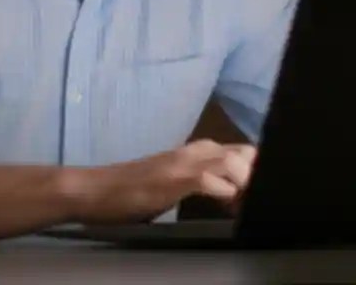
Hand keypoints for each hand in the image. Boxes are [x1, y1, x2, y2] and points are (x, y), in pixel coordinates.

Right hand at [70, 139, 256, 223]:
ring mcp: (185, 162)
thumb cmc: (133, 190)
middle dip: (257, 176)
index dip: (257, 171)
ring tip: (240, 206)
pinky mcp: (173, 178)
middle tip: (253, 202)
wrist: (95, 189)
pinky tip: (224, 206)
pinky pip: (209, 180)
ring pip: (234, 162)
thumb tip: (233, 194)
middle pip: (246, 153)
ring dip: (244, 184)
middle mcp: (196, 150)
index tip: (260, 194)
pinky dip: (223, 193)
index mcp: (198, 150)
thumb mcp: (176, 181)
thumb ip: (202, 180)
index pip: (244, 151)